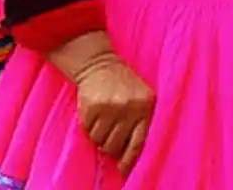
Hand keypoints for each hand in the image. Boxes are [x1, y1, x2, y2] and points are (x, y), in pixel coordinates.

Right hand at [72, 53, 154, 176]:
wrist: (99, 63)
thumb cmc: (123, 85)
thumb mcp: (141, 98)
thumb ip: (142, 121)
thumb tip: (129, 155)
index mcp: (145, 107)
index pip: (138, 142)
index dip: (129, 159)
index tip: (122, 169)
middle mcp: (128, 108)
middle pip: (115, 145)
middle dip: (110, 147)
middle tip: (108, 137)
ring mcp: (109, 107)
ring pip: (100, 140)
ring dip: (98, 136)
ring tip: (101, 123)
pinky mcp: (91, 106)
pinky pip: (87, 130)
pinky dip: (88, 127)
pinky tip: (92, 116)